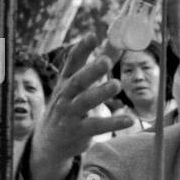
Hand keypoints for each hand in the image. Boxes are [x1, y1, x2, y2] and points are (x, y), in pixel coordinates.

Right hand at [27, 36, 133, 179]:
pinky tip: (130, 119)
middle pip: (77, 81)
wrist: (49, 142)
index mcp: (65, 82)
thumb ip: (98, 67)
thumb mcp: (78, 87)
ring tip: (116, 85)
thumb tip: (117, 44)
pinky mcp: (78, 132)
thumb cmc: (69, 107)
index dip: (82, 50)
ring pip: (85, 102)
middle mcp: (65, 96)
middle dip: (91, 70)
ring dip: (100, 93)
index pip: (72, 63)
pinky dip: (113, 123)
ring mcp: (69, 114)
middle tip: (106, 61)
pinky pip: (96, 126)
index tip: (92, 36)